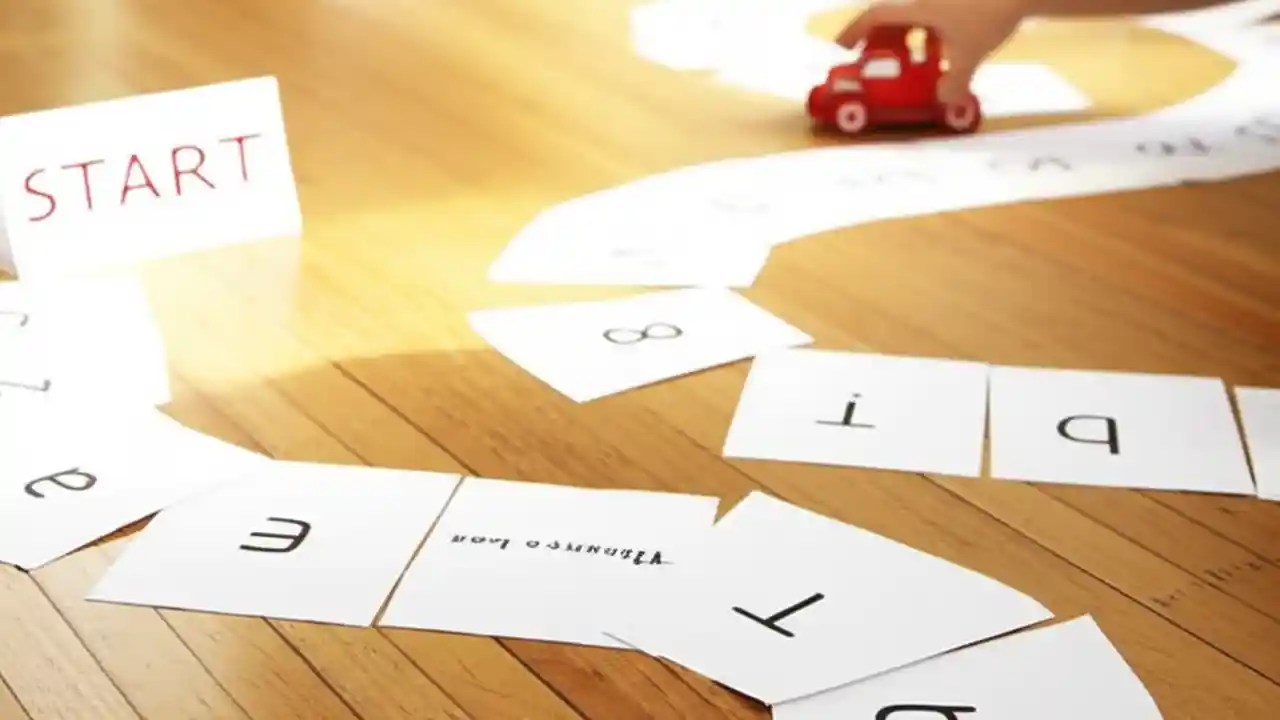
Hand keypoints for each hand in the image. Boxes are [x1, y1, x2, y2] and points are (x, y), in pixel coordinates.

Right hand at [835, 0, 1031, 104]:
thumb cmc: (990, 15)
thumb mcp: (970, 54)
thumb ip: (955, 82)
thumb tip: (946, 101)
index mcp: (919, 9)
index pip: (875, 16)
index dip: (853, 32)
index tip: (842, 50)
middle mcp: (927, 0)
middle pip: (893, 19)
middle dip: (884, 42)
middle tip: (881, 63)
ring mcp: (945, 0)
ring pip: (918, 19)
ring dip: (913, 40)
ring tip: (919, 62)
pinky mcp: (960, 3)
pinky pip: (938, 18)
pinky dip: (936, 36)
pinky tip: (948, 52)